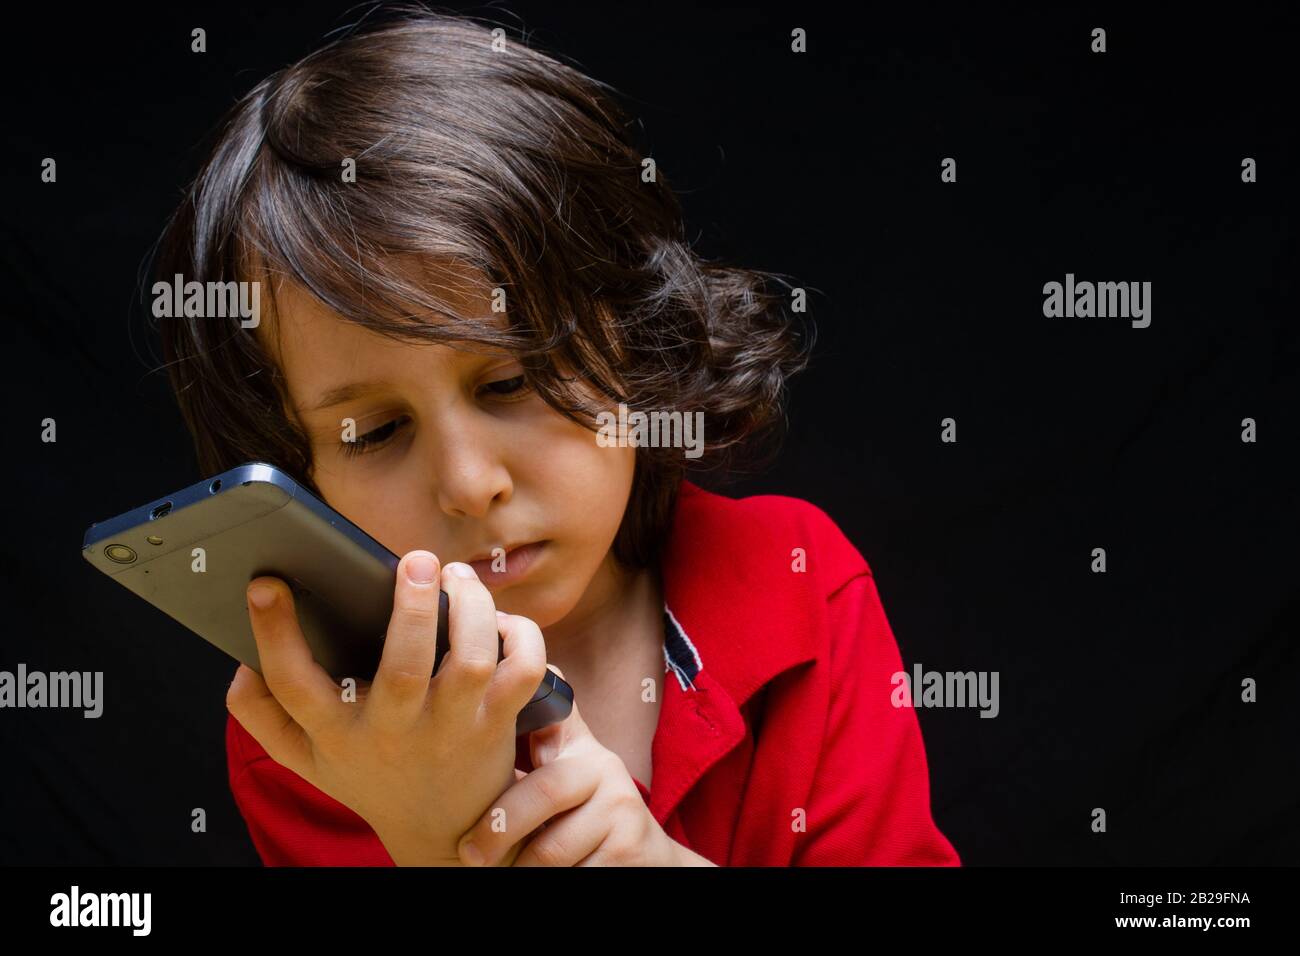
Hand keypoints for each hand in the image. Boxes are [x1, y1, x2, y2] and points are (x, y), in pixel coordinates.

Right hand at [226, 551, 548, 865]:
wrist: (442, 833)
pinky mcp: (497, 723)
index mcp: (338, 734)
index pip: (294, 684)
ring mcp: (452, 728)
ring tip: (456, 576)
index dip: (273, 633)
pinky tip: (500, 619)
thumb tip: (238, 666)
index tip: (266, 585)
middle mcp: (396, 730)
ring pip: (472, 662)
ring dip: (471, 609)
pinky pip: (523, 674)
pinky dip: (521, 638)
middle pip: (405, 667)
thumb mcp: (307, 758)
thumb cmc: (370, 775)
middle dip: (411, 608)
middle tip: (413, 561)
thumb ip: (263, 716)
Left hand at [454, 662, 710, 865]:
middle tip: (467, 854)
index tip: (470, 784)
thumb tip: (499, 663)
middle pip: (543, 792)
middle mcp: (607, 772)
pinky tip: (539, 879)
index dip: (506, 746)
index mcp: (582, 749)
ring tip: (507, 871)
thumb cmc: (589, 815)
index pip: (541, 734)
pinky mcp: (628, 854)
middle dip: (498, 828)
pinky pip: (573, 873)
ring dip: (521, 867)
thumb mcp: (569, 770)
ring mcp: (622, 815)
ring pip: (551, 848)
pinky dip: (545, 883)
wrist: (646, 860)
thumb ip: (544, 732)